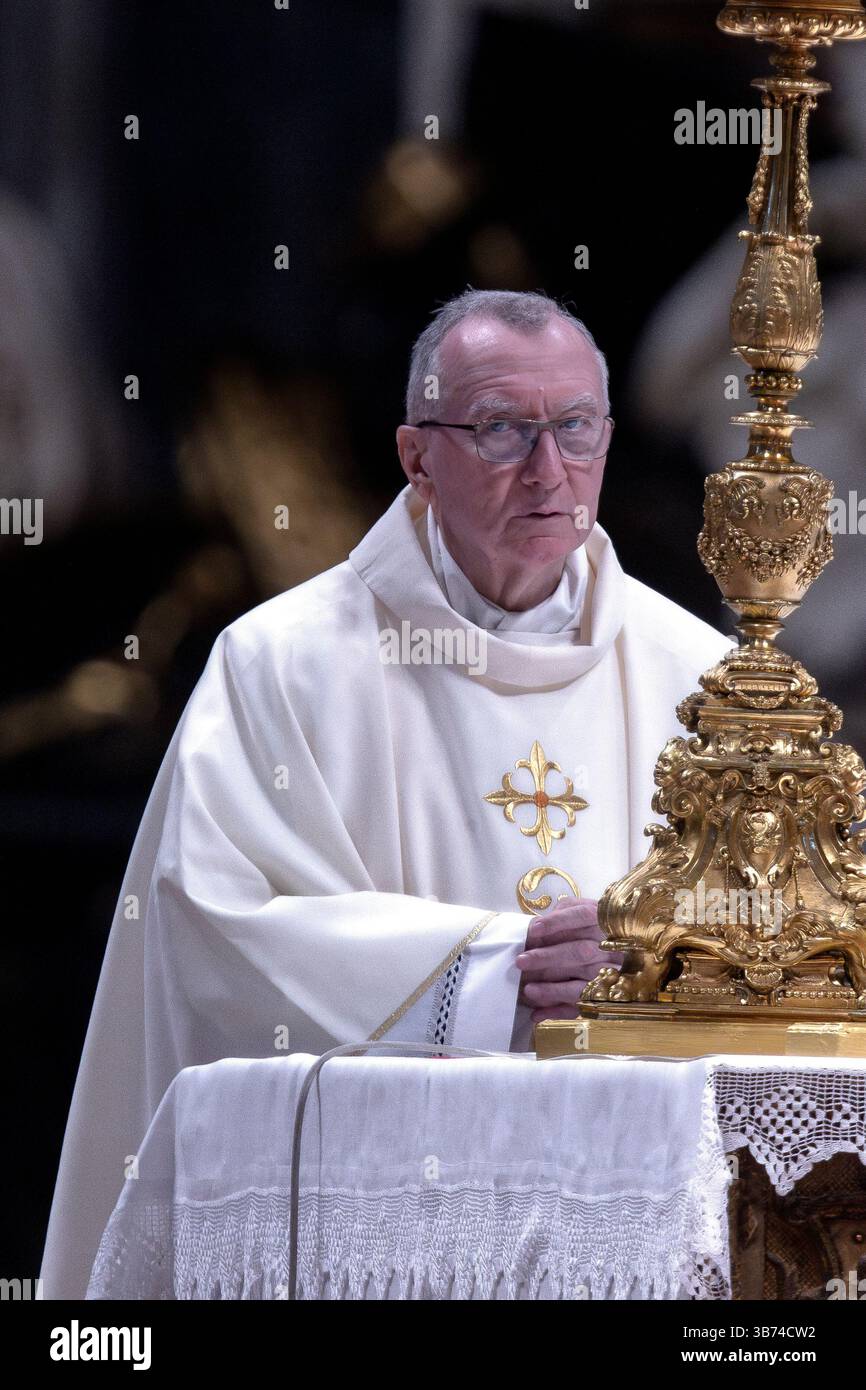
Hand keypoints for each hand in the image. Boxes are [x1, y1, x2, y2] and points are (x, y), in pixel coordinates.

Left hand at [515, 898, 622, 1023]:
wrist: (619, 950)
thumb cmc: (587, 926)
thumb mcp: (580, 909)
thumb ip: (563, 911)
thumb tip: (538, 926)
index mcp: (605, 922)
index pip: (584, 916)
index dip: (559, 922)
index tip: (534, 929)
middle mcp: (612, 948)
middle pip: (581, 952)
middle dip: (548, 957)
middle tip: (521, 961)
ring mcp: (611, 975)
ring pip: (583, 985)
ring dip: (553, 989)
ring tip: (527, 990)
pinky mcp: (604, 999)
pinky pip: (582, 1008)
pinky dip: (558, 1012)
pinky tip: (536, 1014)